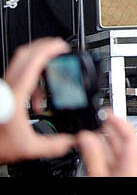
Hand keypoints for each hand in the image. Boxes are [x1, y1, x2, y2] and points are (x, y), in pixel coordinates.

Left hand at [0, 38, 76, 165]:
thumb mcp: (28, 148)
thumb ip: (54, 145)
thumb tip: (72, 141)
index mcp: (16, 96)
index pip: (33, 62)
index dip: (49, 49)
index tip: (62, 47)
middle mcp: (7, 88)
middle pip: (25, 54)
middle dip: (45, 47)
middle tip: (60, 49)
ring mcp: (3, 89)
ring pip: (20, 63)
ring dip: (38, 63)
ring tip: (52, 72)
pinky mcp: (2, 94)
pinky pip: (17, 76)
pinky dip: (31, 78)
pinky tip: (37, 97)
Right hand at [76, 113, 136, 177]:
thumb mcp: (98, 177)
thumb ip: (93, 157)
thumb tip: (86, 136)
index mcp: (131, 165)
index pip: (131, 136)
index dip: (120, 122)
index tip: (108, 113)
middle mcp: (132, 168)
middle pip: (124, 142)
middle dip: (110, 128)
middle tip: (98, 118)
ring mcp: (126, 174)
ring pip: (117, 153)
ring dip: (104, 142)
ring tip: (92, 131)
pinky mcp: (119, 178)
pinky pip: (112, 163)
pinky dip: (102, 154)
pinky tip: (92, 152)